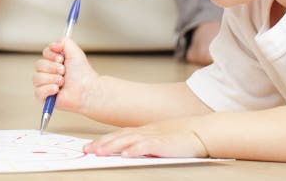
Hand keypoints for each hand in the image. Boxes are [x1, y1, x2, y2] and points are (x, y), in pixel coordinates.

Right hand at [33, 38, 97, 113]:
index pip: (44, 53)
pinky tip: (57, 90)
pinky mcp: (45, 98)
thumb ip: (63, 42)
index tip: (61, 59)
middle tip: (64, 71)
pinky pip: (38, 92)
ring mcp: (45, 85)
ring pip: (37, 78)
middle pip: (38, 65)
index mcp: (55, 61)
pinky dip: (48, 90)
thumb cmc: (82, 73)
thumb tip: (53, 45)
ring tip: (62, 82)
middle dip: (52, 68)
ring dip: (52, 78)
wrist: (86, 89)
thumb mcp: (74, 52)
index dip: (51, 55)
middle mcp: (49, 72)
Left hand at [83, 118, 208, 157]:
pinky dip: (135, 150)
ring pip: (128, 141)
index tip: (89, 146)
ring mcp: (153, 137)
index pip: (118, 135)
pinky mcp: (163, 143)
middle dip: (101, 144)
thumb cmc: (179, 138)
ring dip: (112, 146)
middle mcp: (144, 132)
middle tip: (87, 150)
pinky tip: (125, 154)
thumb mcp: (157, 139)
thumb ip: (142, 144)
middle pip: (118, 137)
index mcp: (142, 131)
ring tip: (99, 152)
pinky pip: (146, 146)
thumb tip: (126, 152)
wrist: (199, 132)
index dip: (102, 140)